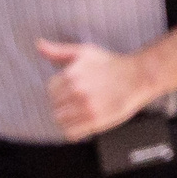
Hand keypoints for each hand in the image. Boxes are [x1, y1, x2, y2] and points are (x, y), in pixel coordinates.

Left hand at [36, 40, 155, 141]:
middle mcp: (76, 92)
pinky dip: (73, 130)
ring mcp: (85, 107)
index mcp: (71, 75)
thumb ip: (58, 51)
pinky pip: (71, 133)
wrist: (138, 77)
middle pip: (54, 106)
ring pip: (60, 120)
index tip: (72, 89)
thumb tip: (38, 44)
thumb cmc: (110, 64)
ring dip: (67, 118)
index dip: (60, 90)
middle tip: (78, 101)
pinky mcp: (95, 121)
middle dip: (64, 104)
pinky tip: (82, 122)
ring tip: (80, 112)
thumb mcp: (83, 52)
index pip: (51, 90)